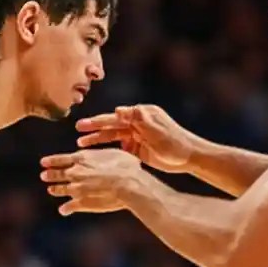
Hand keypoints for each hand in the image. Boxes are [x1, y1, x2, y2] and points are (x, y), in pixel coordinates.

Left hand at [40, 148, 145, 214]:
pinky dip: (65, 209)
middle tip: (43, 175)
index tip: (43, 162)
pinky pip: (69, 207)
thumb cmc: (125, 166)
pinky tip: (63, 210)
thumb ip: (99, 155)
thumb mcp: (112, 153)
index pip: (60, 159)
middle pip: (58, 174)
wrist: (127, 185)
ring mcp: (76, 189)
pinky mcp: (81, 203)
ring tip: (51, 190)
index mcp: (82, 158)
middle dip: (50, 175)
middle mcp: (75, 173)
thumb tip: (96, 157)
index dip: (51, 161)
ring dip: (55, 189)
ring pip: (61, 189)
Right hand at [76, 104, 195, 172]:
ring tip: (80, 144)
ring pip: (113, 137)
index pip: (116, 117)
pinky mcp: (137, 149)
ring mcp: (136, 136)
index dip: (100, 121)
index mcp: (142, 115)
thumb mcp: (157, 129)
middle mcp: (137, 123)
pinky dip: (108, 150)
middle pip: (112, 125)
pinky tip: (96, 155)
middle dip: (94, 128)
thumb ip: (138, 119)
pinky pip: (119, 148)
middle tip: (77, 129)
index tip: (86, 123)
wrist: (189, 157)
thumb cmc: (176, 142)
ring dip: (98, 140)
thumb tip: (118, 109)